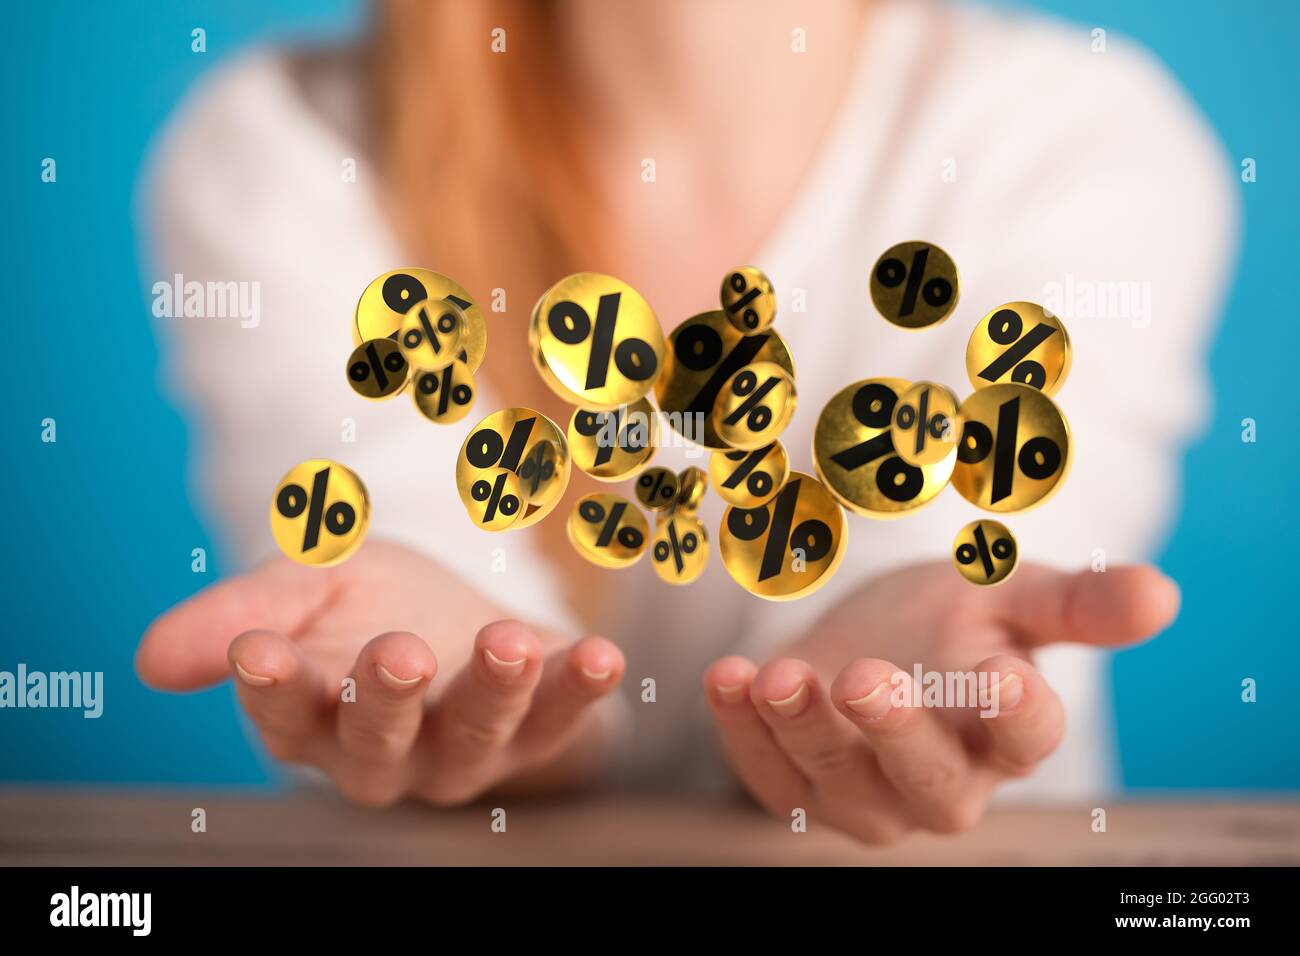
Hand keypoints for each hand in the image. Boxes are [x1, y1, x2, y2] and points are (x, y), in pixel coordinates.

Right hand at [137, 540, 625, 806]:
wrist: (469, 625)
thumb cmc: (377, 606)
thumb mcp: (309, 587)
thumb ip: (241, 614)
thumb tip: (148, 659)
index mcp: (314, 715)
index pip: (283, 711)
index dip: (271, 686)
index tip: (259, 650)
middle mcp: (385, 751)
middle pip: (376, 743)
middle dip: (383, 699)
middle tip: (394, 652)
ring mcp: (463, 752)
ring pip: (471, 737)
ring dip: (491, 691)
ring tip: (507, 642)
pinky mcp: (534, 736)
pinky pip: (559, 724)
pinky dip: (579, 692)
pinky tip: (603, 657)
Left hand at [703, 562, 1178, 842]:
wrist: (863, 634)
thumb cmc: (945, 621)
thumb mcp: (1006, 595)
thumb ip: (1075, 602)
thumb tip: (1163, 593)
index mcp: (1007, 736)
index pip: (1026, 738)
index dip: (1014, 711)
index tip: (1000, 671)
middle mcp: (943, 783)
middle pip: (928, 778)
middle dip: (896, 733)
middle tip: (871, 678)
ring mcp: (864, 796)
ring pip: (838, 781)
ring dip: (805, 729)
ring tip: (780, 675)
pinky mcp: (795, 787)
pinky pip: (767, 771)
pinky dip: (742, 728)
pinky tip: (728, 678)